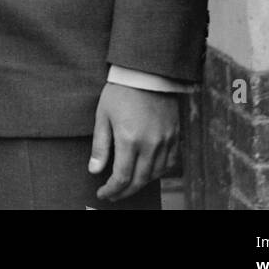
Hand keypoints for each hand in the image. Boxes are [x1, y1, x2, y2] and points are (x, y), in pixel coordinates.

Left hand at [88, 82, 179, 201]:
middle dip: (125, 192)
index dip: (111, 190)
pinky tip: (148, 171)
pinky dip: (158, 172)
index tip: (102, 193)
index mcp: (129, 139)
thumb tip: (94, 171)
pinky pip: (170, 163)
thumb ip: (100, 146)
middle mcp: (150, 144)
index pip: (122, 177)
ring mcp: (165, 140)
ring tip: (128, 184)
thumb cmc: (120, 92)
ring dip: (141, 183)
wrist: (146, 72)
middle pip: (139, 180)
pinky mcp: (175, 135)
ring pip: (156, 174)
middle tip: (114, 195)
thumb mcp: (103, 116)